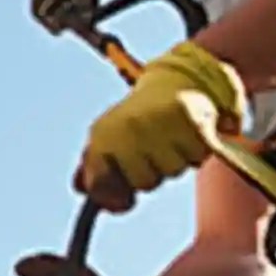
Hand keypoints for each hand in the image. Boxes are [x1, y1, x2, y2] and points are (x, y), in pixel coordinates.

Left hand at [76, 41, 246, 211]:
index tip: (124, 196)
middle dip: (150, 173)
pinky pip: (195, 157)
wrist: (176, 80)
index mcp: (103, 133)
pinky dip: (196, 151)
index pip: (100, 183)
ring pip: (171, 171)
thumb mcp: (109, 137)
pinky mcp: (190, 120)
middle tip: (152, 152)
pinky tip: (189, 135)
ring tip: (172, 137)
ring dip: (175, 160)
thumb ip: (92, 166)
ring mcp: (158, 122)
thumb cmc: (140, 118)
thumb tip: (79, 188)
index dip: (112, 194)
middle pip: (143, 182)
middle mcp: (128, 126)